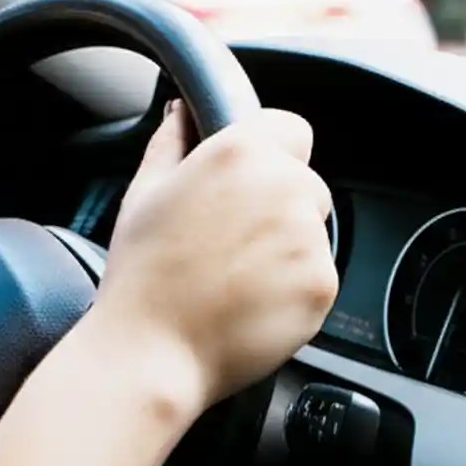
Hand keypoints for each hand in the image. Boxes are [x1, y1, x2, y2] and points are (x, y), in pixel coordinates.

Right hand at [89, 101, 337, 410]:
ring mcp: (309, 238)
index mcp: (240, 153)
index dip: (272, 152)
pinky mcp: (322, 285)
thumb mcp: (144, 193)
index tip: (250, 179)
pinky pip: (317, 275)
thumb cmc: (143, 276)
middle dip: (277, 205)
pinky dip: (293, 288)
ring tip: (235, 276)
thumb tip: (182, 113)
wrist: (153, 352)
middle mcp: (284, 187)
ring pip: (313, 231)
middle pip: (304, 183)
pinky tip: (249, 300)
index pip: (291, 128)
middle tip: (230, 238)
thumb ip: (172, 141)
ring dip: (286, 248)